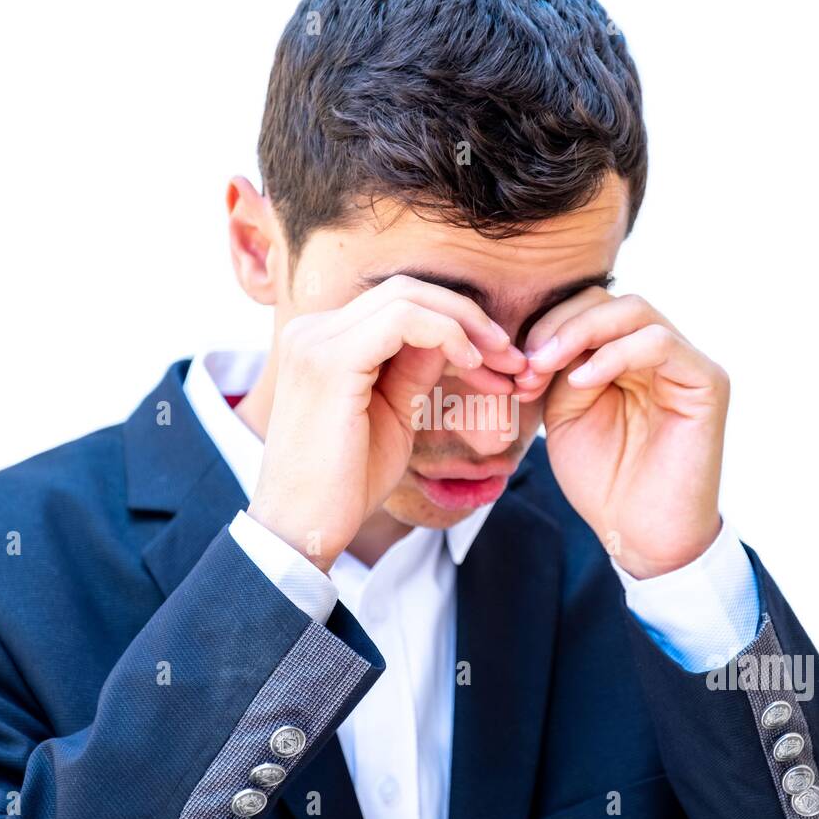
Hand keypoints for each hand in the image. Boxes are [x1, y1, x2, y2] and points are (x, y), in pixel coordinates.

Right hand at [248, 275, 524, 570]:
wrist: (305, 529)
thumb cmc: (346, 483)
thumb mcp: (393, 413)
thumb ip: (415, 370)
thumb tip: (457, 339)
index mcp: (323, 341)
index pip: (399, 304)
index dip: (457, 323)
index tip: (500, 361)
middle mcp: (313, 331)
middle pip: (406, 289)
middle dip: (469, 317)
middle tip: (512, 357)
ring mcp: (317, 341)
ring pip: (408, 297)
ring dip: (467, 325)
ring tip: (502, 363)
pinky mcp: (331, 361)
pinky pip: (403, 321)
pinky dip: (447, 334)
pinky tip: (473, 364)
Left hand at [517, 289, 729, 578]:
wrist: (638, 534)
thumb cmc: (603, 479)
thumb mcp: (564, 413)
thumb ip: (558, 369)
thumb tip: (539, 337)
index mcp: (626, 355)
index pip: (588, 308)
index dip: (548, 325)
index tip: (514, 363)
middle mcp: (660, 351)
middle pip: (608, 301)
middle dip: (559, 326)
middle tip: (526, 363)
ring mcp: (685, 363)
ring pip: (635, 311)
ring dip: (581, 333)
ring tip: (545, 368)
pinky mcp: (706, 382)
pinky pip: (660, 342)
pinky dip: (615, 354)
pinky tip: (581, 382)